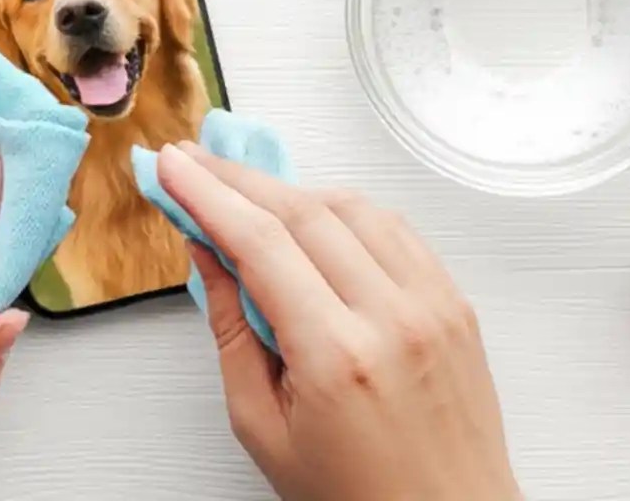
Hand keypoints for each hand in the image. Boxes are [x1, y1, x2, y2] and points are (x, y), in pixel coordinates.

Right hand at [158, 143, 519, 500]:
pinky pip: (396, 228)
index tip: (173, 167)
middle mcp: (394, 318)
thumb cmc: (358, 496)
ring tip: (248, 192)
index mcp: (338, 356)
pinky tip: (314, 216)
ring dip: (293, 189)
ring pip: (354, 206)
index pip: (259, 243)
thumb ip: (232, 332)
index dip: (208, 194)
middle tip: (195, 162)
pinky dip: (347, 211)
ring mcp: (434, 304)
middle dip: (239, 177)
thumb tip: (209, 255)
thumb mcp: (263, 427)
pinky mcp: (456, 302)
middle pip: (304, 210)